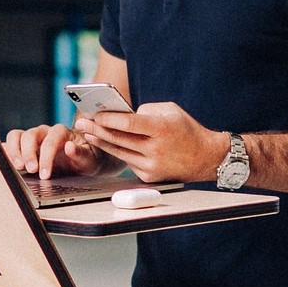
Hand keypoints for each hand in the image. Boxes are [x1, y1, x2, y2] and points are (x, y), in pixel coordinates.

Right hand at [4, 123, 105, 179]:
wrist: (82, 159)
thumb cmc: (86, 158)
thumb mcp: (89, 158)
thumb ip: (80, 153)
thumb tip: (70, 147)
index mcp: (61, 132)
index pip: (50, 140)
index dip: (46, 157)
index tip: (44, 174)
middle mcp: (45, 132)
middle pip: (30, 135)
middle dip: (28, 153)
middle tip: (31, 170)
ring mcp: (33, 137)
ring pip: (17, 135)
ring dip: (14, 151)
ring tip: (17, 167)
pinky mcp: (23, 145)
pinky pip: (10, 143)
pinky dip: (5, 150)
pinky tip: (3, 160)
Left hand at [76, 102, 228, 183]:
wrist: (205, 158)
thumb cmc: (187, 130)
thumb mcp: (171, 110)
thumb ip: (146, 110)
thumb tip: (123, 115)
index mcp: (162, 129)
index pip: (128, 124)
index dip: (109, 118)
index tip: (95, 113)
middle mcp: (156, 149)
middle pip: (119, 139)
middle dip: (97, 130)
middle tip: (82, 123)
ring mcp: (152, 165)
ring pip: (119, 152)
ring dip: (101, 142)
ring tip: (87, 133)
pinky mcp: (149, 176)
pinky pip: (128, 161)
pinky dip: (118, 152)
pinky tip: (106, 143)